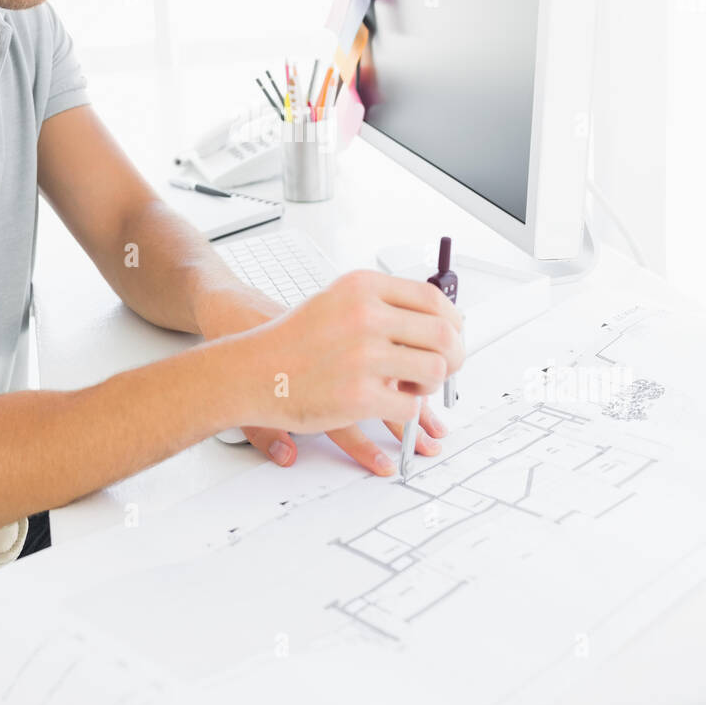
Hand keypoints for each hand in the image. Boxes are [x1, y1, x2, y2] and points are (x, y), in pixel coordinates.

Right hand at [204, 270, 464, 472]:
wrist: (251, 368)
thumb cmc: (294, 338)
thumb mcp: (338, 301)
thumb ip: (381, 305)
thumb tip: (436, 320)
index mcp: (364, 288)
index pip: (432, 298)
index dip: (452, 321)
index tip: (454, 336)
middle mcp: (366, 316)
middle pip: (442, 334)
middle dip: (454, 356)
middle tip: (448, 368)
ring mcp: (363, 356)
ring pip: (433, 371)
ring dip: (431, 386)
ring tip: (416, 389)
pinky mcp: (358, 395)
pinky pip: (408, 408)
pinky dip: (410, 416)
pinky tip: (399, 415)